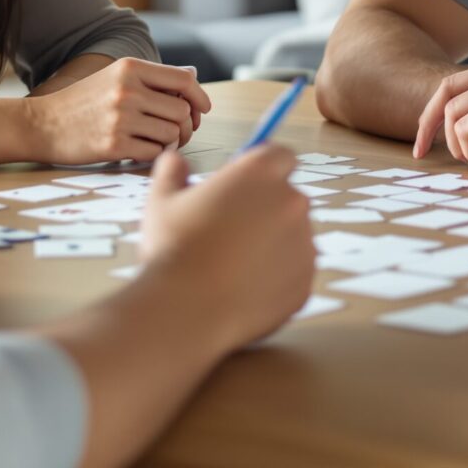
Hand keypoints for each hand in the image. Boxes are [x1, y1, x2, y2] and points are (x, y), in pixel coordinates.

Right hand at [22, 58, 210, 163]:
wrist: (41, 124)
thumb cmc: (82, 103)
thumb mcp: (113, 77)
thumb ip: (150, 79)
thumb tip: (192, 83)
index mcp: (130, 68)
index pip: (183, 80)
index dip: (199, 97)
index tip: (202, 110)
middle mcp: (127, 90)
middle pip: (182, 111)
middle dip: (186, 126)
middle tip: (178, 133)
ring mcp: (121, 118)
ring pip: (172, 134)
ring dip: (171, 142)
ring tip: (157, 142)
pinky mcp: (114, 146)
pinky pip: (155, 153)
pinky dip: (154, 155)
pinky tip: (141, 150)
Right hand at [137, 148, 314, 349]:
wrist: (186, 312)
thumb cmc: (173, 250)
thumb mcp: (161, 201)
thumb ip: (172, 172)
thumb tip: (174, 159)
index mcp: (260, 172)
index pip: (280, 155)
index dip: (263, 169)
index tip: (244, 185)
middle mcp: (292, 202)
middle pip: (287, 198)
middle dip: (265, 210)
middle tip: (229, 231)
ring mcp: (305, 244)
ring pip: (292, 237)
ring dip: (271, 244)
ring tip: (230, 266)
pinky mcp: (306, 281)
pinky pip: (293, 273)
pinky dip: (275, 278)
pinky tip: (242, 290)